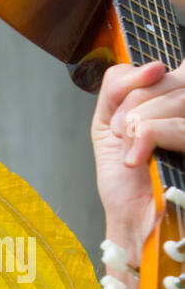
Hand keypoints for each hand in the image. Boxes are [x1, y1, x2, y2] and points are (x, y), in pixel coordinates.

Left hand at [93, 59, 184, 248]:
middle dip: (132, 106)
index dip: (131, 79)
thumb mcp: (110, 128)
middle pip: (167, 76)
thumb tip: (144, 69)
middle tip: (122, 137)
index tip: (119, 116)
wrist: (135, 220)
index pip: (155, 68)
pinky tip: (139, 156)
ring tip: (133, 153)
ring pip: (176, 97)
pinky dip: (153, 136)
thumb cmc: (127, 181)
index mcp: (170, 101)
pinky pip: (178, 126)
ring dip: (140, 126)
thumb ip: (117, 92)